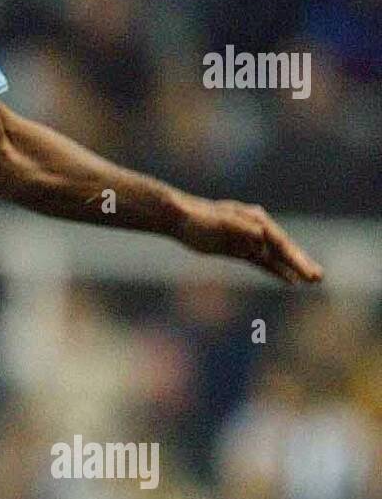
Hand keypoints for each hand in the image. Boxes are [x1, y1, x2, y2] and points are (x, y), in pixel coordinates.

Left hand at [173, 193, 323, 284]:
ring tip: (313, 281)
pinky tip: (290, 280)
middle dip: (301, 263)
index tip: (308, 273)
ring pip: (276, 257)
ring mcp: (249, 239)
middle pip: (283, 249)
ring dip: (293, 268)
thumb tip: (260, 237)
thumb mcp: (219, 222)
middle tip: (319, 278)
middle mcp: (256, 228)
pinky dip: (276, 270)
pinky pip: (262, 262)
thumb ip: (241, 229)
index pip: (281, 242)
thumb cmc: (198, 218)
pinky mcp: (239, 249)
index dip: (296, 259)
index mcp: (255, 219)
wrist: (179, 218)